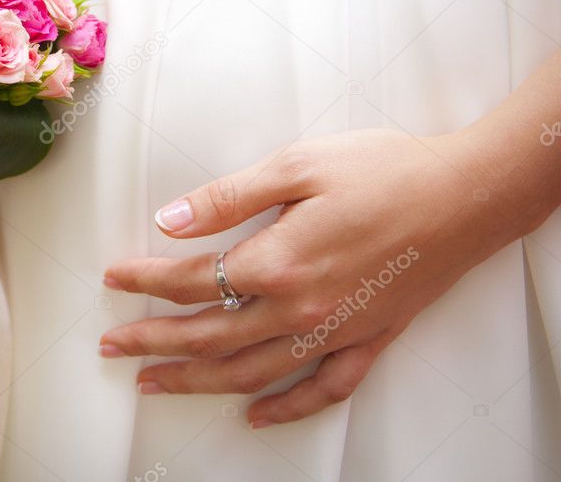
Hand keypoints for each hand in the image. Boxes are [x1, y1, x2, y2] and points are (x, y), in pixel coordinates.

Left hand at [100, 128, 531, 427]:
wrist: (469, 195)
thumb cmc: (384, 170)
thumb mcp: (298, 165)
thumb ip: (228, 198)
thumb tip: (168, 220)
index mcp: (277, 262)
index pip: (190, 282)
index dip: (144, 281)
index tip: (113, 278)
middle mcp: (299, 309)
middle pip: (208, 337)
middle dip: (152, 342)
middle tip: (111, 347)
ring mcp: (335, 331)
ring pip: (250, 372)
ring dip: (196, 380)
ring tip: (153, 384)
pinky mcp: (369, 339)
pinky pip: (322, 390)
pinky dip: (287, 408)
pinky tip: (257, 416)